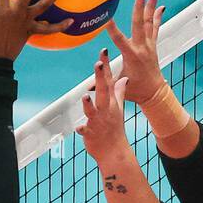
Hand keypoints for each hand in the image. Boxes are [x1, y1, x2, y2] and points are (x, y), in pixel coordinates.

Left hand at [76, 47, 129, 163]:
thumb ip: (119, 92)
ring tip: (86, 96)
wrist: (114, 151)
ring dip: (89, 104)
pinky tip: (79, 128)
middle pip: (102, 91)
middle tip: (98, 63)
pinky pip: (86, 131)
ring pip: (93, 111)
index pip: (108, 80)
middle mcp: (105, 110)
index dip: (105, 66)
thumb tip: (123, 78)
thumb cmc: (114, 129)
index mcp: (111, 102)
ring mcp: (98, 121)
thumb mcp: (118, 108)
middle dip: (100, 77)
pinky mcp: (91, 134)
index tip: (103, 51)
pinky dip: (82, 130)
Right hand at [104, 0, 166, 103]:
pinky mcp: (153, 46)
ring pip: (150, 22)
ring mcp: (149, 45)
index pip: (119, 39)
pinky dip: (157, 17)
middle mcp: (142, 48)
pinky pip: (155, 28)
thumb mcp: (116, 86)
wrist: (154, 93)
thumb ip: (102, 82)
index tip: (107, 17)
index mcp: (131, 56)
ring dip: (151, 7)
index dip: (112, 28)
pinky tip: (160, 7)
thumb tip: (86, 86)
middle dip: (140, 8)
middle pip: (140, 24)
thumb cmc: (135, 90)